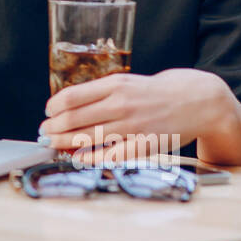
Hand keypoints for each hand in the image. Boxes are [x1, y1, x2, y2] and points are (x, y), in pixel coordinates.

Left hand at [38, 68, 235, 164]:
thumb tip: (67, 105)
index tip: (48, 113)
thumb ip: (100, 92)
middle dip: (53, 128)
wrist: (195, 101)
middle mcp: (121, 104)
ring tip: (54, 144)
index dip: (53, 107)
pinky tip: (77, 158)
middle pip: (74, 119)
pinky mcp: (143, 145)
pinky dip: (89, 158)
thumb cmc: (155, 92)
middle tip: (44, 132)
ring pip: (87, 138)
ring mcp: (132, 126)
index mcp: (115, 85)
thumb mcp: (127, 82)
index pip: (72, 97)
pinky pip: (108, 156)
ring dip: (64, 143)